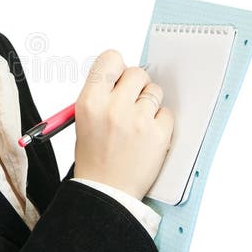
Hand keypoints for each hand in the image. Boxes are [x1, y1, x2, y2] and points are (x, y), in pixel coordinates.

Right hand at [73, 49, 173, 200]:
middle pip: (137, 72)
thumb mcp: (84, 119)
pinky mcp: (158, 134)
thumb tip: (125, 75)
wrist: (106, 191)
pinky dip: (160, 123)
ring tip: (138, 124)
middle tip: (131, 103)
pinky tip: (147, 137)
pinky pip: (167, 113)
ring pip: (155, 91)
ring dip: (149, 104)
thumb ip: (102, 94)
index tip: (119, 77)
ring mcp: (137, 120)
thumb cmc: (95, 156)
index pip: (110, 59)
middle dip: (136, 86)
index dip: (117, 67)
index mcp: (90, 101)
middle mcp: (113, 107)